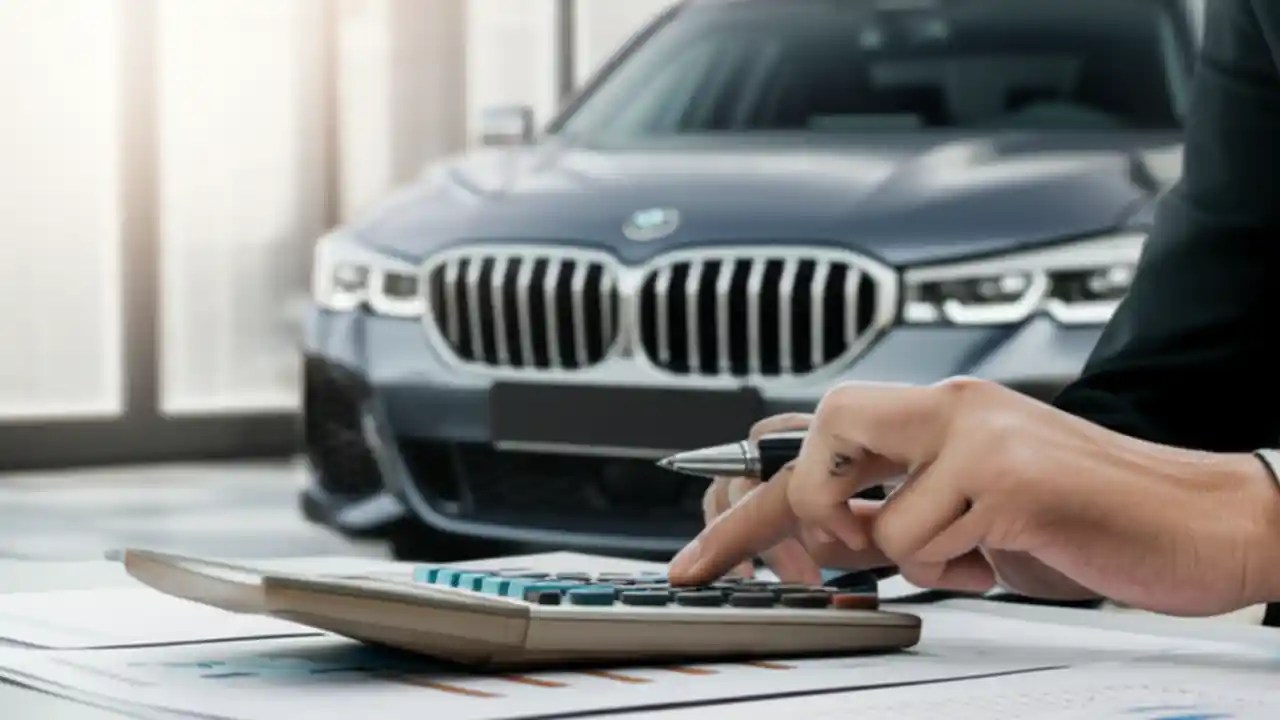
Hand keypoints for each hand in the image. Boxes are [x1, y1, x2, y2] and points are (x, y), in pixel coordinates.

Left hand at [672, 378, 1279, 615]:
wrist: (1199, 520)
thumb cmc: (1085, 514)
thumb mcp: (975, 502)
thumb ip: (901, 501)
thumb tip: (822, 533)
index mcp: (939, 409)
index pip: (813, 429)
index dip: (745, 491)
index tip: (703, 550)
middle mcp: (951, 408)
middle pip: (816, 433)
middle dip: (799, 512)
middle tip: (831, 552)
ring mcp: (980, 437)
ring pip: (870, 515)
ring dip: (909, 558)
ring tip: (971, 549)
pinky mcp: (1011, 481)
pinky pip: (925, 544)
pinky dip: (954, 571)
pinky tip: (1005, 553)